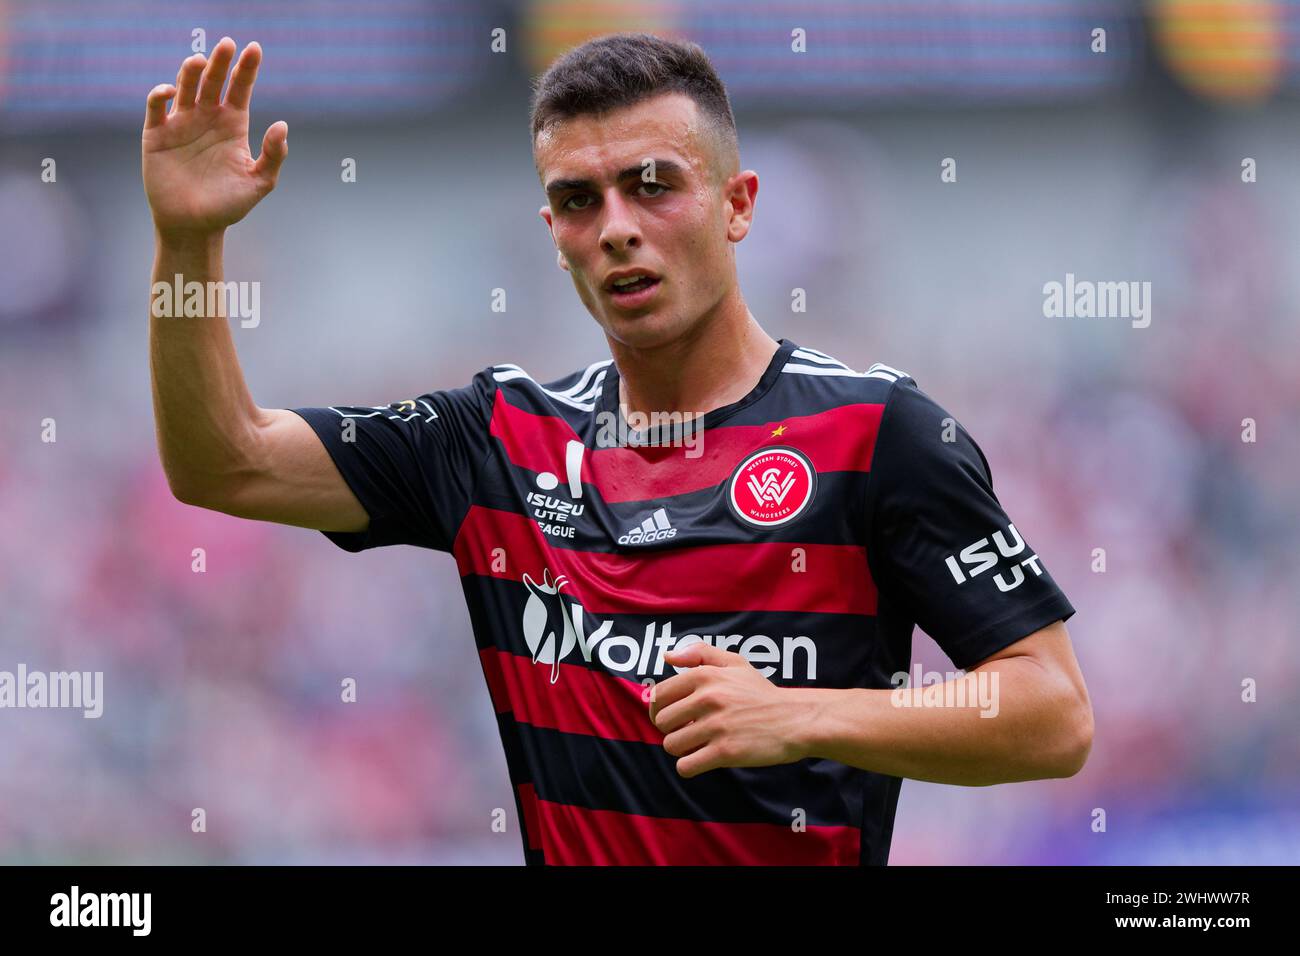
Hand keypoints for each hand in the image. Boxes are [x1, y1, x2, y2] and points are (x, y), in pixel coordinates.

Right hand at [142, 37, 286, 240]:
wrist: (194, 226)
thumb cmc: (229, 206)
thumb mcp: (259, 183)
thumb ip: (273, 155)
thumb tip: (282, 125)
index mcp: (232, 124)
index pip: (240, 88)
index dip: (247, 68)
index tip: (255, 48)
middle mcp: (207, 118)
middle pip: (214, 81)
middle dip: (220, 61)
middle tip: (227, 44)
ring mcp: (181, 123)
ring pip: (185, 87)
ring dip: (191, 72)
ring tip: (200, 61)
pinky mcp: (156, 134)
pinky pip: (156, 107)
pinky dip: (161, 94)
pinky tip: (172, 91)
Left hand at [649, 642, 817, 778]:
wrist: (795, 720)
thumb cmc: (762, 693)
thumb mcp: (735, 663)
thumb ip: (699, 653)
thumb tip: (667, 657)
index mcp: (705, 675)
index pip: (658, 695)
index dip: (662, 708)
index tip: (676, 716)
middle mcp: (708, 698)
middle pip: (662, 722)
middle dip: (673, 729)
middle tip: (691, 730)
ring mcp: (716, 726)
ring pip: (671, 745)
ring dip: (682, 748)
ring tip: (700, 744)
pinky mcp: (725, 752)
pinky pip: (686, 766)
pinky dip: (690, 766)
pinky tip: (703, 759)